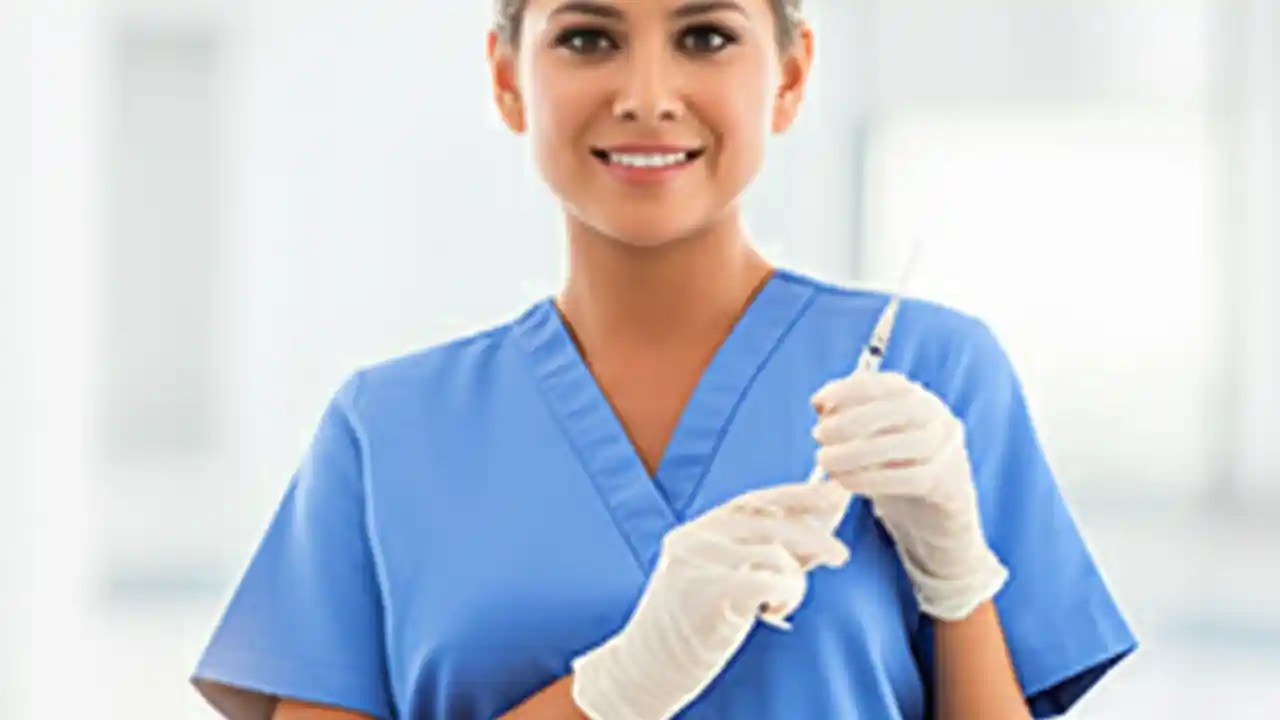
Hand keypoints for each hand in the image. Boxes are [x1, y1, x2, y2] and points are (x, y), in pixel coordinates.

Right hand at [571, 481, 851, 719]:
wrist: (646, 668)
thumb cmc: (695, 626)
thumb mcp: (731, 579)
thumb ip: (766, 553)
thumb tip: (821, 525)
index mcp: (700, 529)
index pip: (756, 500)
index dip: (797, 494)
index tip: (835, 492)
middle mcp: (694, 536)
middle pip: (770, 521)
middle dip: (814, 535)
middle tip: (841, 555)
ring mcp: (695, 561)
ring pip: (773, 552)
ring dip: (794, 579)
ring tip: (784, 602)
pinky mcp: (703, 591)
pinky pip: (767, 581)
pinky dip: (785, 594)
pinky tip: (774, 611)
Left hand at [811, 371, 1007, 620]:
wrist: (933, 518)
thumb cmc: (893, 470)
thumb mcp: (870, 440)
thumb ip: (848, 419)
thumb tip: (821, 404)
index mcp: (917, 399)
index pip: (887, 383)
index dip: (850, 389)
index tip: (819, 404)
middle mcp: (938, 418)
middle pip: (898, 409)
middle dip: (852, 420)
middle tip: (819, 436)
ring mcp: (949, 450)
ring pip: (906, 443)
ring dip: (858, 451)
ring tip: (826, 462)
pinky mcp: (950, 484)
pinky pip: (912, 478)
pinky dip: (874, 479)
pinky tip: (846, 483)